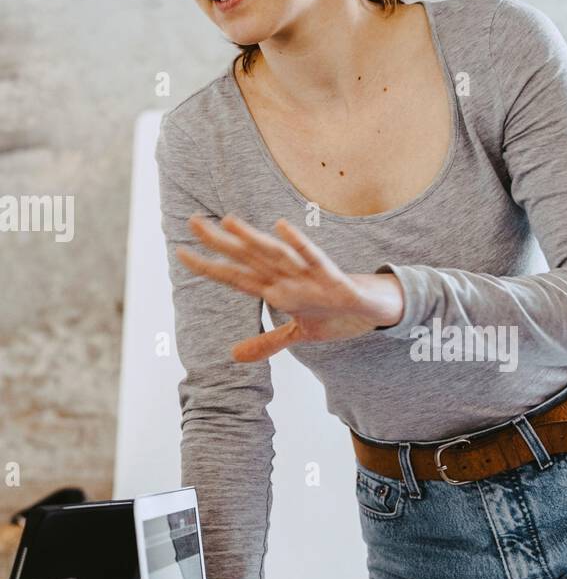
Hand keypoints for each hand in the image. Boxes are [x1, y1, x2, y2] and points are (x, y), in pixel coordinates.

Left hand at [176, 214, 403, 359]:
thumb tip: (233, 356)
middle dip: (221, 242)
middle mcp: (288, 278)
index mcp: (277, 289)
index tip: (181, 253)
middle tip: (193, 222)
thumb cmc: (336, 314)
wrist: (374, 312)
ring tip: (229, 222)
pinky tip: (282, 227)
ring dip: (253, 239)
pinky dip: (298, 244)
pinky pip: (313, 258)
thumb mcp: (298, 335)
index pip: (236, 276)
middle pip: (249, 258)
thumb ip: (266, 343)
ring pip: (275, 254)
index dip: (209, 267)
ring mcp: (309, 275)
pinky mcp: (332, 278)